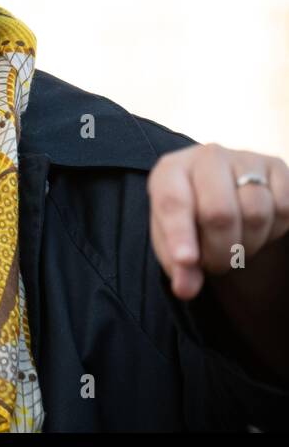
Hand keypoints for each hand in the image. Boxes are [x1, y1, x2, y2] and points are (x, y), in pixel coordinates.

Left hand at [148, 144, 288, 299]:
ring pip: (256, 213)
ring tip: (236, 247)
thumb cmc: (192, 219)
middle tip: (217, 265)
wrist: (227, 194)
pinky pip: (285, 208)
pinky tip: (259, 229)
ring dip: (248, 245)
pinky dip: (275, 230)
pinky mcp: (277, 165)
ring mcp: (244, 158)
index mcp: (170, 170)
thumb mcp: (175, 240)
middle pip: (219, 213)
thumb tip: (186, 290)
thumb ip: (178, 265)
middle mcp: (206, 156)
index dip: (180, 235)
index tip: (188, 262)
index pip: (173, 203)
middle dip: (220, 251)